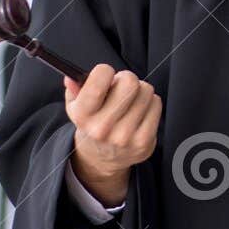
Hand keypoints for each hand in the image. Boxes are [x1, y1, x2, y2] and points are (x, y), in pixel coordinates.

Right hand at [64, 64, 161, 206]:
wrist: (103, 157)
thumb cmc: (92, 123)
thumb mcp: (76, 106)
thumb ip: (74, 88)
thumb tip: (71, 77)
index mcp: (83, 115)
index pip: (99, 80)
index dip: (105, 71)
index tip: (105, 75)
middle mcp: (102, 128)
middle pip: (130, 82)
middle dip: (126, 78)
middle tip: (121, 87)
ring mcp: (125, 136)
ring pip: (146, 91)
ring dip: (140, 91)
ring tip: (130, 102)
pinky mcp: (144, 141)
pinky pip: (156, 104)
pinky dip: (150, 103)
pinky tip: (139, 112)